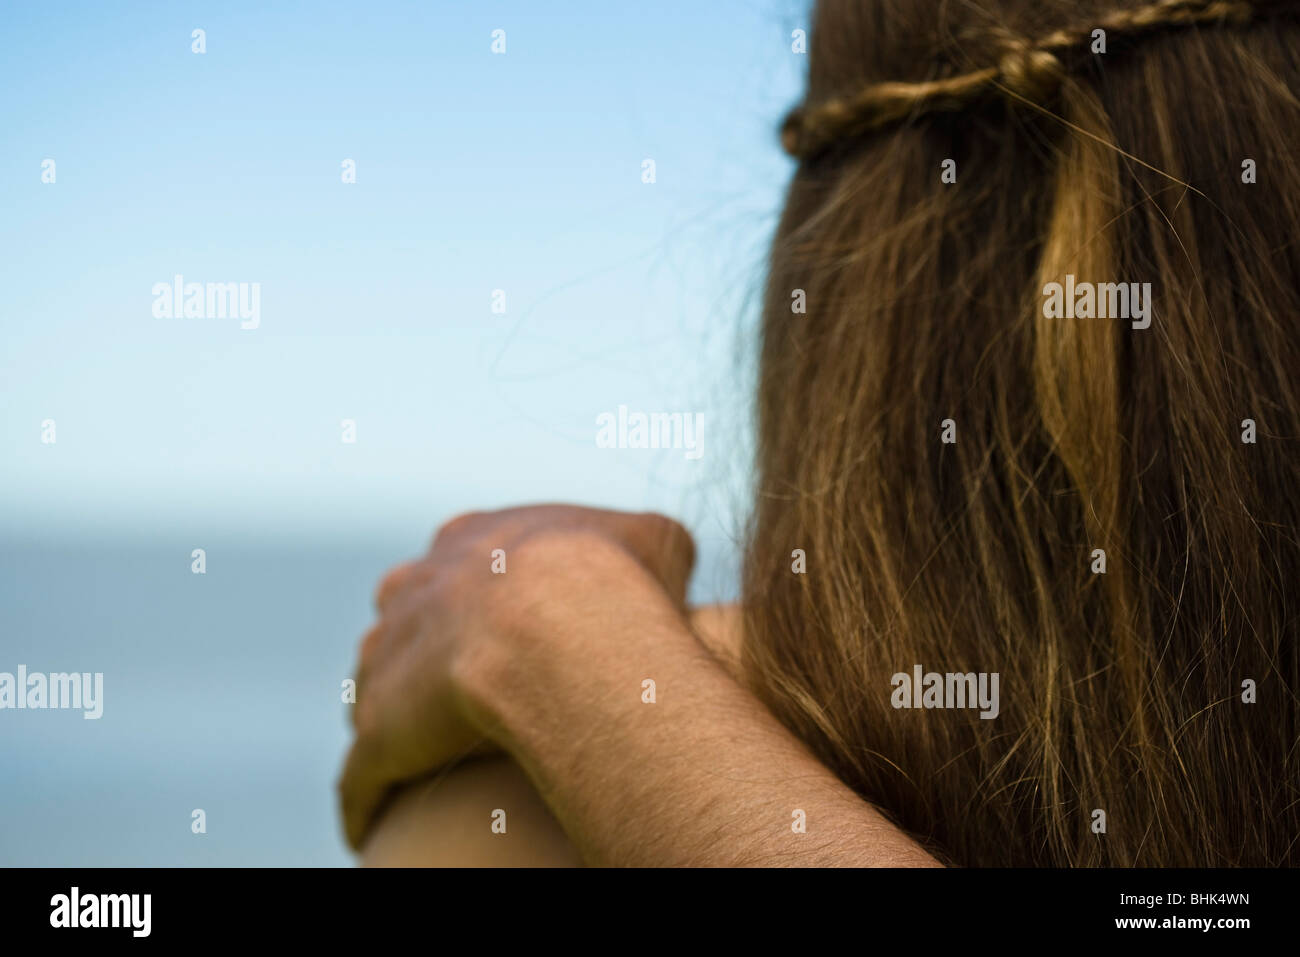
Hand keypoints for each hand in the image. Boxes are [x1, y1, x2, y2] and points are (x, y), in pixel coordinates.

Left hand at [337, 504, 695, 850]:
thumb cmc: (618, 581)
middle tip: (455, 686)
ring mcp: (388, 657)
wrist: (564, 629)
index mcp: (476, 539)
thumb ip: (648, 546)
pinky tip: (374, 825)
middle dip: (420, 648)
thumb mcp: (655, 541)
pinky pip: (361, 772)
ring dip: (389, 716)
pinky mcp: (379, 731)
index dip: (479, 596)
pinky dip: (367, 795)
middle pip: (404, 618)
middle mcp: (417, 589)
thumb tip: (662, 562)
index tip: (502, 626)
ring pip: (374, 687)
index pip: (459, 562)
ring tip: (418, 753)